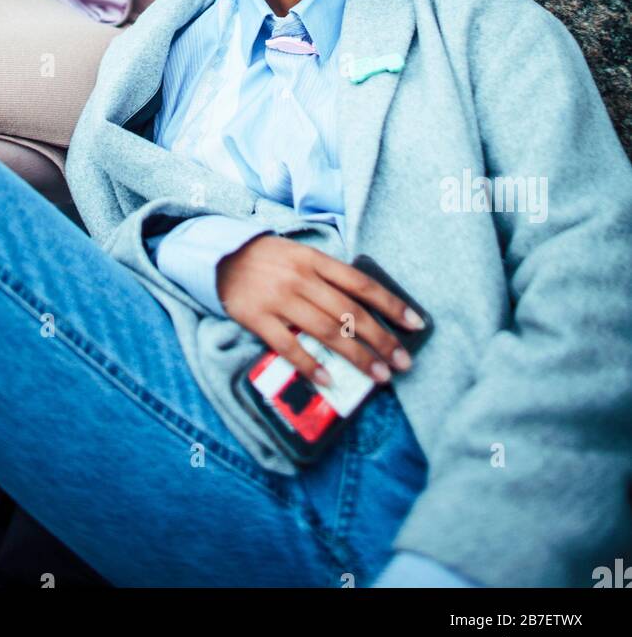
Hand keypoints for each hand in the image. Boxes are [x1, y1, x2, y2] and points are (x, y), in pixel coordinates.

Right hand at [216, 235, 419, 386]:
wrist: (219, 256)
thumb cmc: (268, 259)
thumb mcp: (301, 256)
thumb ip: (329, 277)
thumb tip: (366, 307)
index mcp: (315, 261)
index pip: (361, 284)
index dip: (391, 304)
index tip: (416, 324)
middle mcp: (301, 279)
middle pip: (349, 313)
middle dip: (381, 340)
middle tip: (402, 362)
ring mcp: (279, 299)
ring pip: (326, 331)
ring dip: (356, 356)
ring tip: (379, 375)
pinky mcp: (258, 319)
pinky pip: (289, 346)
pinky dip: (311, 364)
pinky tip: (330, 380)